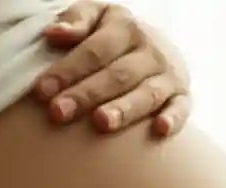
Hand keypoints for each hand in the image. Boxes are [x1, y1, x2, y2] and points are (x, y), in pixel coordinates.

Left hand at [33, 1, 190, 136]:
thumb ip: (76, 21)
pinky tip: (159, 130)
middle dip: (87, 94)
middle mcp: (151, 51)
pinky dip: (174, 119)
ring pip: (147, 94)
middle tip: (59, 113)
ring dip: (125, 109)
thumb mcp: (95, 18)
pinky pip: (181, 109)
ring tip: (101, 122)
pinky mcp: (183, 97)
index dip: (68, 70)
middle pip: (117, 75)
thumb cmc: (112, 38)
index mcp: (126, 28)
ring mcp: (170, 75)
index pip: (94, 51)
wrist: (154, 48)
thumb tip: (53, 33)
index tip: (42, 91)